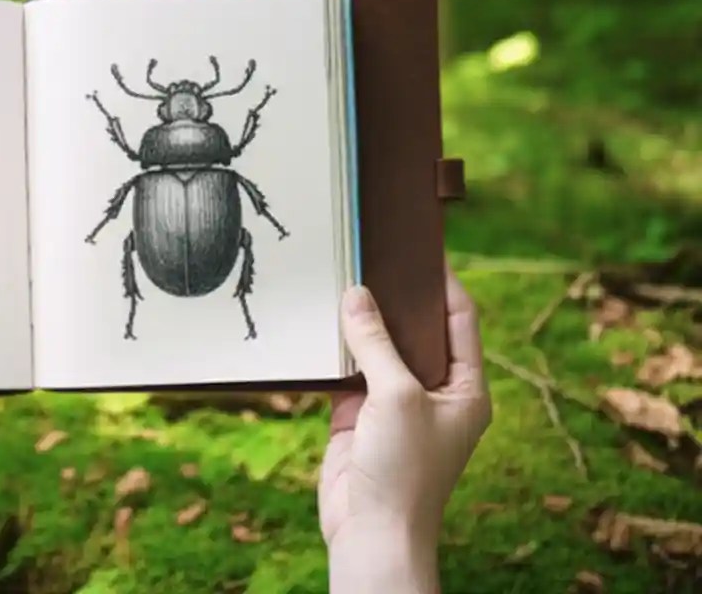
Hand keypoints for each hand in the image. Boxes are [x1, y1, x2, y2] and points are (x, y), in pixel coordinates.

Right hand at [317, 264, 491, 592]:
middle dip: (393, 299)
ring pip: (377, 350)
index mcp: (466, 388)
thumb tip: (357, 295)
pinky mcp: (357, 416)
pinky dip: (333, 350)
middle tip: (371, 259)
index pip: (459, 321)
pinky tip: (318, 324)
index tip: (420, 252)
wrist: (371, 531)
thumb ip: (376, 343)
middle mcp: (433, 393)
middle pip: (414, 332)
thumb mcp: (397, 396)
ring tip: (341, 281)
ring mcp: (393, 404)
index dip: (442, 284)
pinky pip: (346, 372)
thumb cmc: (404, 472)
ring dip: (359, 324)